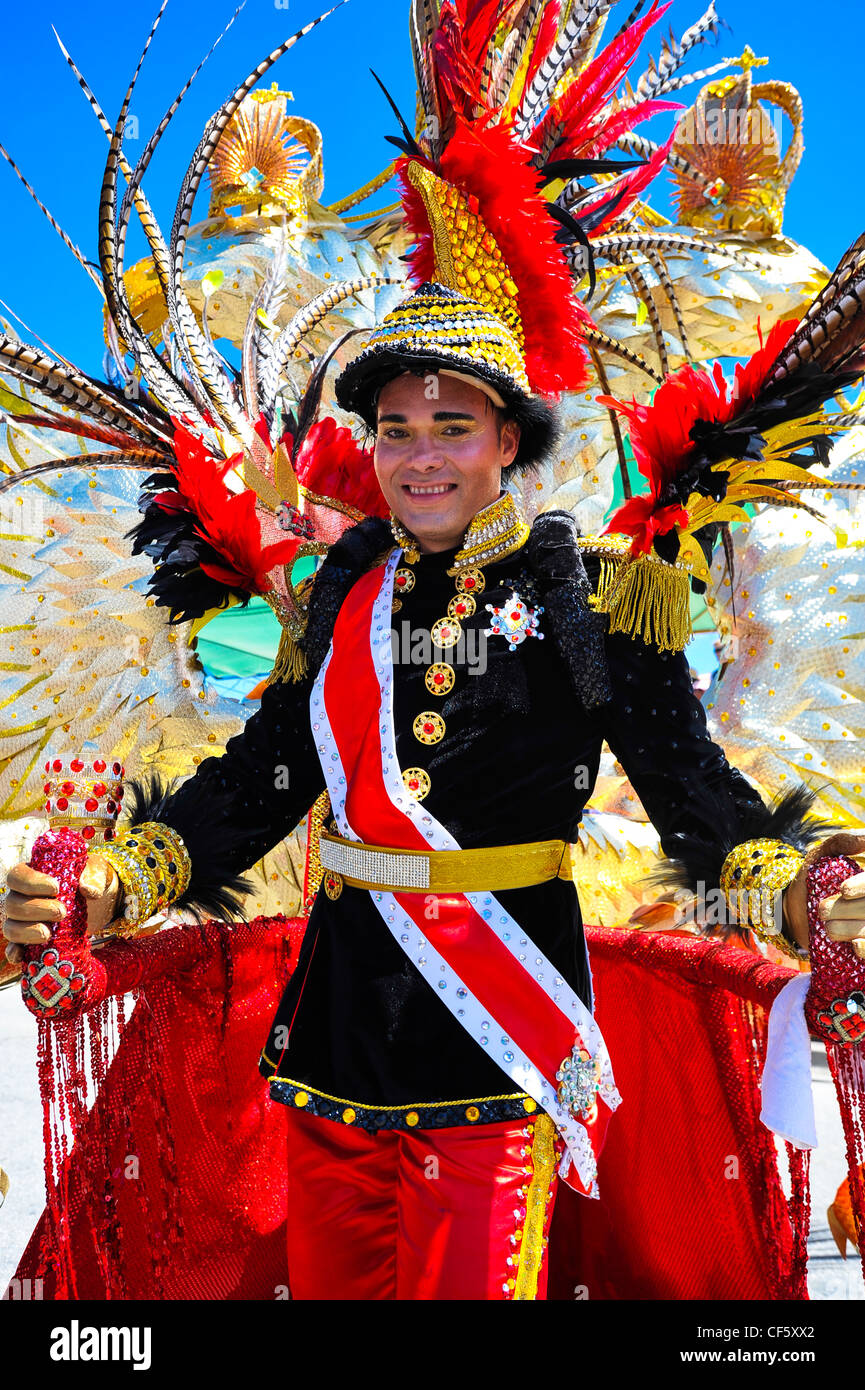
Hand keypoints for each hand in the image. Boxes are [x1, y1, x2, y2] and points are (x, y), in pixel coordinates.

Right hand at [2, 856, 121, 965]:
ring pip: (11, 927)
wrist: (99, 903)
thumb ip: (94, 876)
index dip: (31, 882)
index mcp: (33, 875)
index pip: (17, 876)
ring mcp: (22, 921)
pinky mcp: (28, 942)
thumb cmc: (90, 881)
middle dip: (36, 909)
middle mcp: (21, 898)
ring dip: (28, 932)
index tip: (55, 888)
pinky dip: (15, 953)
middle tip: (61, 912)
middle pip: (13, 904)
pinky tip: (22, 955)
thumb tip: (88, 890)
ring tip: (48, 934)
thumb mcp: (97, 872)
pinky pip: (13, 949)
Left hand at [782, 832, 864, 959]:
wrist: (794, 912)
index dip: (863, 885)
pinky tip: (855, 945)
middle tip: (822, 910)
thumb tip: (862, 840)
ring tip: (827, 928)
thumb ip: (839, 843)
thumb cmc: (811, 879)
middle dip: (847, 909)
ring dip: (851, 929)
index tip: (843, 890)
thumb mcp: (821, 856)